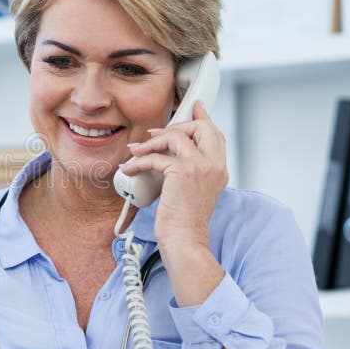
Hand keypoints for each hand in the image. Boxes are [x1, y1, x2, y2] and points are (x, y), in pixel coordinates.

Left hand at [121, 101, 228, 254]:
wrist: (185, 241)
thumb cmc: (184, 222)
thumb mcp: (192, 191)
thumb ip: (190, 170)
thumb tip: (170, 153)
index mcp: (220, 169)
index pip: (216, 134)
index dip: (204, 118)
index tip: (195, 107)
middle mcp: (215, 165)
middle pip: (200, 127)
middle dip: (175, 126)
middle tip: (154, 133)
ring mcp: (201, 166)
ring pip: (175, 136)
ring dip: (150, 142)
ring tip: (136, 151)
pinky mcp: (182, 172)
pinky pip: (156, 156)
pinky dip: (138, 161)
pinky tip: (129, 169)